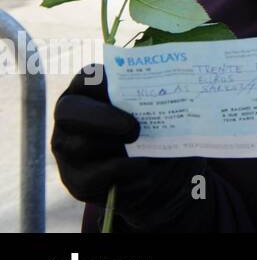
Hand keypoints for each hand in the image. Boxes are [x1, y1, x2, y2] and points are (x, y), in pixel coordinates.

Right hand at [51, 65, 202, 229]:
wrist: (155, 171)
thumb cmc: (156, 129)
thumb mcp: (158, 111)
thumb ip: (160, 98)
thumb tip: (184, 90)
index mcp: (91, 93)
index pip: (86, 78)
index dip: (100, 78)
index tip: (121, 82)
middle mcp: (70, 120)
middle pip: (69, 111)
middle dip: (102, 118)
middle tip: (135, 129)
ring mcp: (69, 151)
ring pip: (81, 145)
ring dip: (118, 150)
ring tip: (147, 155)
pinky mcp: (76, 181)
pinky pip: (94, 177)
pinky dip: (123, 174)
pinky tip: (143, 172)